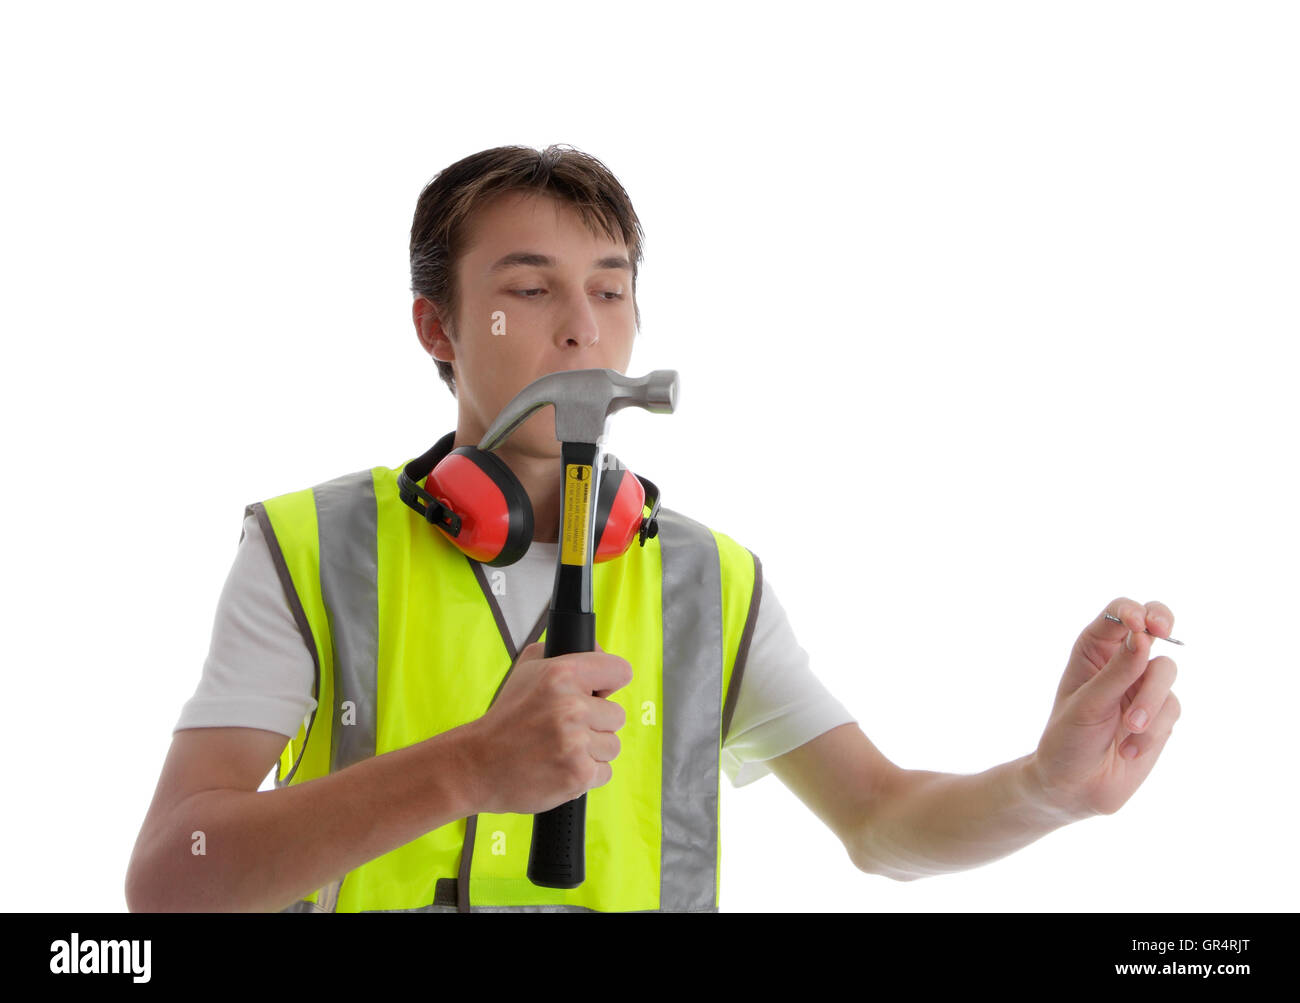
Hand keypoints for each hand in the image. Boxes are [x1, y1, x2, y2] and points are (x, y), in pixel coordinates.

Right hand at [460, 641, 632, 815]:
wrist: (477, 765)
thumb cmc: (505, 718)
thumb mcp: (528, 668)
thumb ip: (566, 652)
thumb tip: (600, 652)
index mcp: (562, 675)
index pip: (620, 671)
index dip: (611, 682)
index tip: (601, 691)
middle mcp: (572, 707)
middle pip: (617, 715)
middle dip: (597, 722)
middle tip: (566, 727)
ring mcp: (576, 743)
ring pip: (612, 745)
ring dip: (592, 749)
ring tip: (562, 747)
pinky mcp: (578, 775)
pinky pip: (605, 771)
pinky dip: (586, 773)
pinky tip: (562, 766)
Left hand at [1030, 598, 1180, 818]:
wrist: (1074, 788)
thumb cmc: (1067, 740)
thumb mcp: (1088, 704)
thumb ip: (1118, 672)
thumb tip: (1144, 636)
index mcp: (1093, 652)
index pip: (1118, 615)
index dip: (1132, 611)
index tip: (1141, 625)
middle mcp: (1121, 664)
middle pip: (1154, 629)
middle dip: (1161, 623)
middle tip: (1162, 629)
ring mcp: (1143, 688)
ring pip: (1166, 673)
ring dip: (1149, 703)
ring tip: (1128, 730)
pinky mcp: (1160, 716)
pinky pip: (1172, 709)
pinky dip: (1152, 731)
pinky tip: (1129, 750)